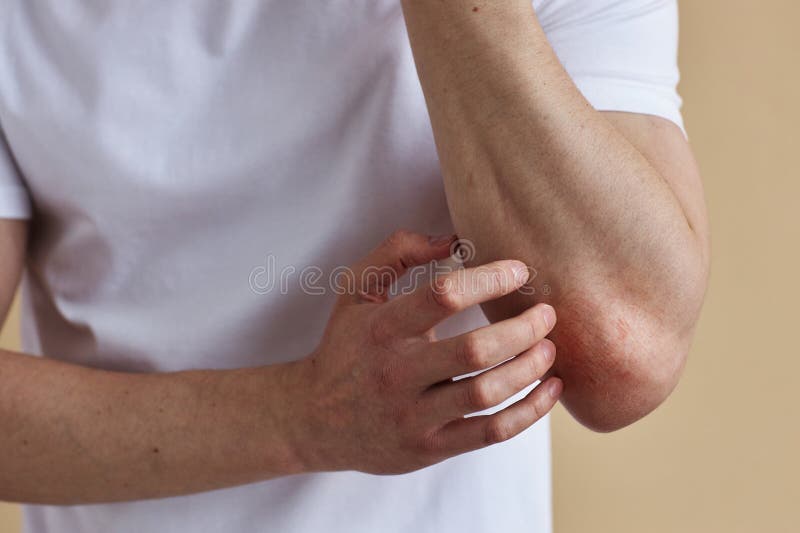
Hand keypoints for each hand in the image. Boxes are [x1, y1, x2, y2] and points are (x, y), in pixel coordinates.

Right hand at [290, 230, 561, 474]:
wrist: (313, 419)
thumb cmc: (344, 346)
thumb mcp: (354, 290)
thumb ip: (396, 251)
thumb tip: (452, 239)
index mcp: (381, 328)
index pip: (443, 295)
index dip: (489, 278)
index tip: (519, 270)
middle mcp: (395, 372)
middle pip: (475, 349)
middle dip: (523, 328)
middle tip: (547, 313)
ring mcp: (412, 414)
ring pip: (486, 392)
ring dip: (530, 368)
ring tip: (550, 348)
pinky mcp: (428, 448)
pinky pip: (489, 433)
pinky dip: (529, 412)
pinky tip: (550, 390)